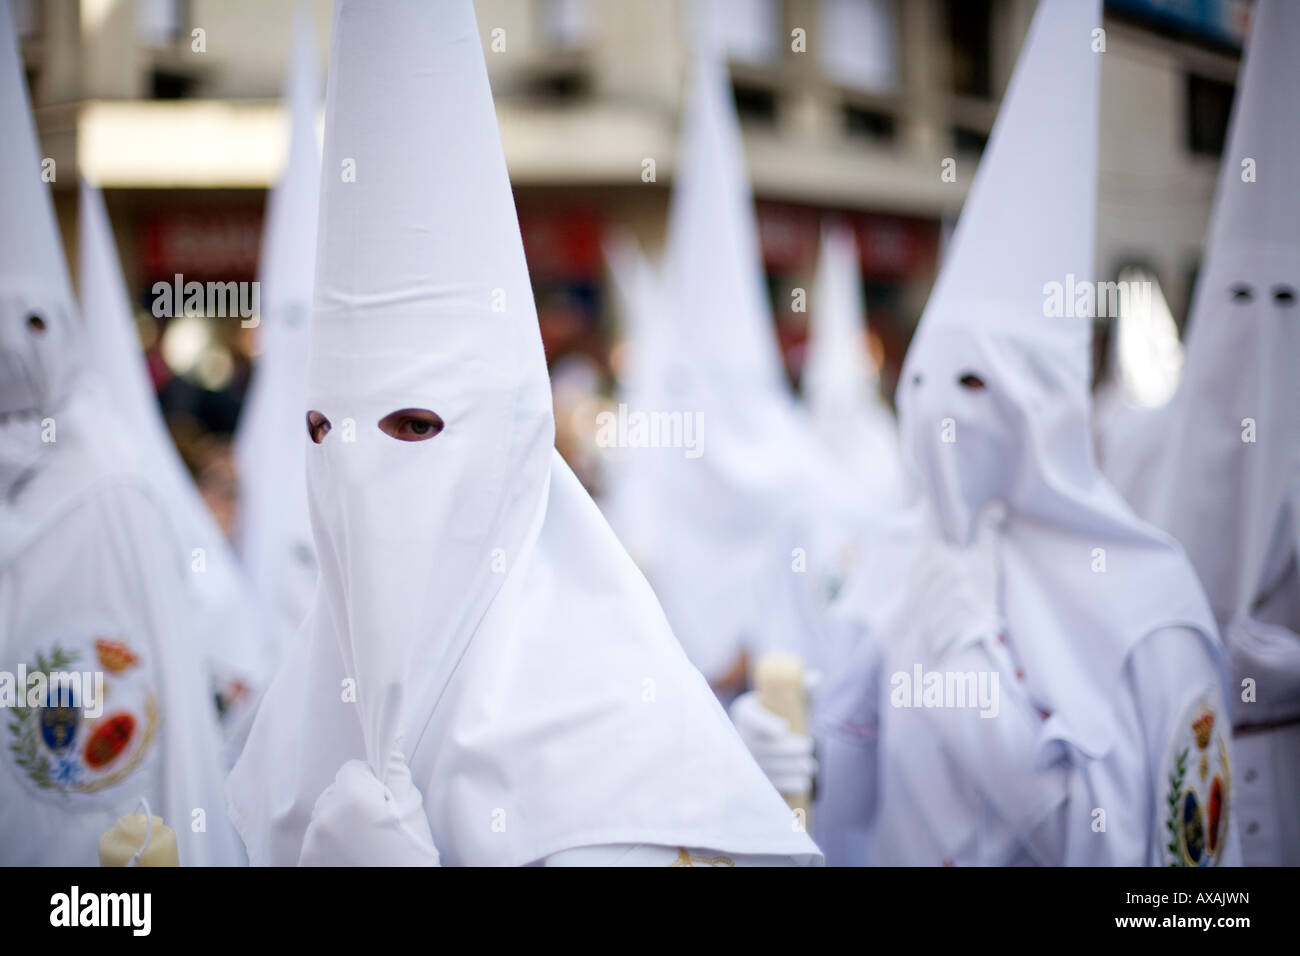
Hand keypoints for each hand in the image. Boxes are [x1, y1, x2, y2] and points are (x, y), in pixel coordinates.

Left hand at [299, 749, 440, 865]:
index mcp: (352, 799)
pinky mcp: (305, 863)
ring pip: (324, 818)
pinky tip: (351, 857)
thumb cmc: (411, 855)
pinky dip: (329, 846)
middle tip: (375, 826)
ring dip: (339, 824)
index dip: (370, 783)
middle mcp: (325, 819)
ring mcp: (311, 845)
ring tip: (364, 845)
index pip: (351, 769)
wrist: (404, 887)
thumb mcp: (412, 808)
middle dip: (351, 803)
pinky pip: (315, 842)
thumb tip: (387, 746)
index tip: (382, 802)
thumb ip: (395, 772)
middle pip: (335, 793)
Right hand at [729, 690, 817, 796]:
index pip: (751, 719)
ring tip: (811, 767)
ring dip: (791, 769)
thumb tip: (816, 679)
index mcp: (745, 712)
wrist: (767, 737)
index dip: (764, 725)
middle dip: (788, 750)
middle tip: (809, 747)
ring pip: (769, 767)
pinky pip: (769, 784)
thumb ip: (801, 688)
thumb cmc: (782, 713)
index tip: (783, 728)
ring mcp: (745, 759)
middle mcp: (740, 736)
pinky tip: (804, 782)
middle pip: (763, 747)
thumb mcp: (790, 699)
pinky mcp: (754, 778)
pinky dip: (788, 784)